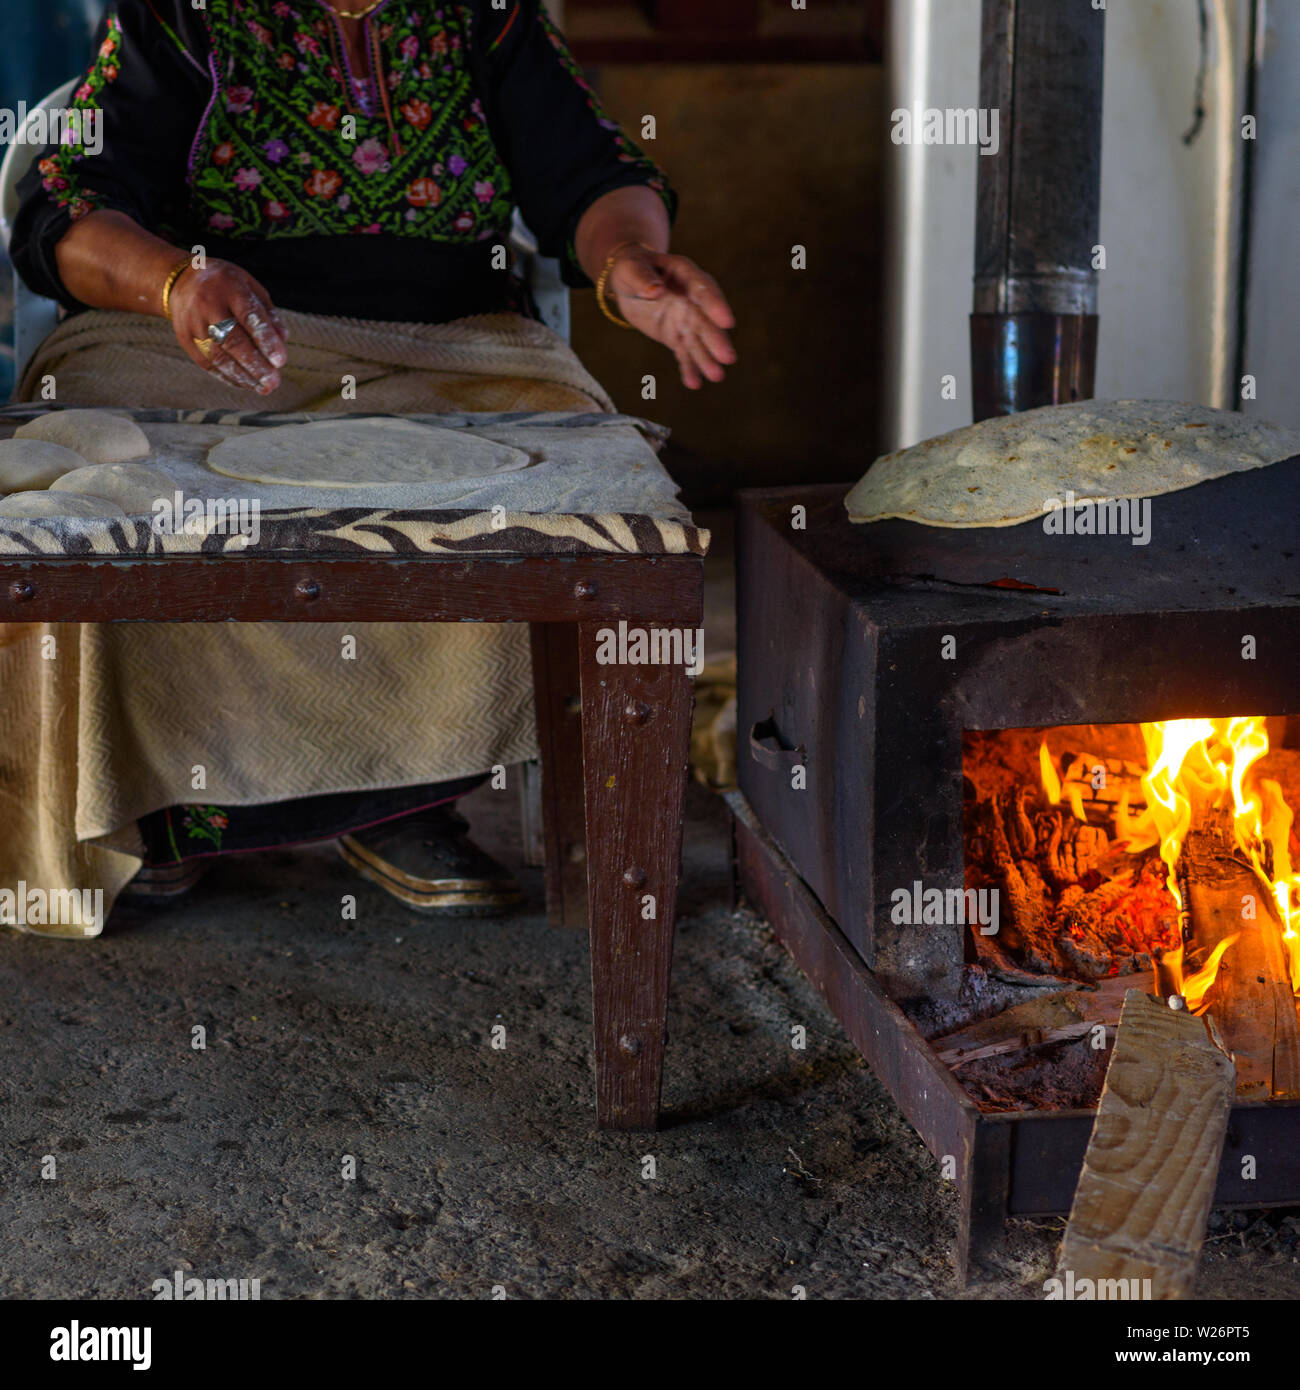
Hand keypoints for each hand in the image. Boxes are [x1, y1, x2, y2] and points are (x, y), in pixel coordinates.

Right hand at [169, 259, 288, 394]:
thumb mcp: (250, 287)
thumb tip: (283, 338)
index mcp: (229, 287)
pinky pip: (208, 363)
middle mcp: (208, 305)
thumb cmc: (226, 286)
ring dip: (244, 376)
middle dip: (255, 365)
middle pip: (232, 340)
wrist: (181, 281)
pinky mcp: (186, 339)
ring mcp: (194, 323)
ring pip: (219, 356)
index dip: (265, 340)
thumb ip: (267, 313)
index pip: (249, 316)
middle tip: (273, 382)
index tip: (280, 361)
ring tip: (264, 388)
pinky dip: (229, 377)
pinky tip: (246, 384)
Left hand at [608, 248, 735, 390]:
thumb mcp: (630, 269)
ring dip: (707, 359)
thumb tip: (657, 290)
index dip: (714, 305)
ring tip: (717, 376)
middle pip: (705, 320)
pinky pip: (684, 354)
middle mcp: (692, 298)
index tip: (727, 322)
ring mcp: (686, 319)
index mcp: (685, 274)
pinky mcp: (677, 336)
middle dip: (716, 339)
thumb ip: (642, 278)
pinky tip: (694, 384)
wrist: (629, 285)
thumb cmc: (630, 269)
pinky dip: (688, 368)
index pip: (702, 289)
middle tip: (728, 358)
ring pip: (698, 341)